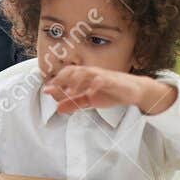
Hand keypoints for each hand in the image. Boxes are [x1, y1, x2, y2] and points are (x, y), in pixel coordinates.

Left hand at [43, 65, 174, 114]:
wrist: (133, 91)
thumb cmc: (110, 92)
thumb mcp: (89, 100)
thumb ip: (74, 103)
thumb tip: (58, 108)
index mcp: (84, 77)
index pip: (67, 75)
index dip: (56, 81)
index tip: (46, 91)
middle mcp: (91, 73)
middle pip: (73, 70)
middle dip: (61, 79)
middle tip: (52, 90)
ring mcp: (102, 76)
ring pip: (86, 73)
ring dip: (75, 82)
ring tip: (68, 94)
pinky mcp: (113, 81)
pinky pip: (102, 80)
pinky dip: (95, 85)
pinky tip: (89, 93)